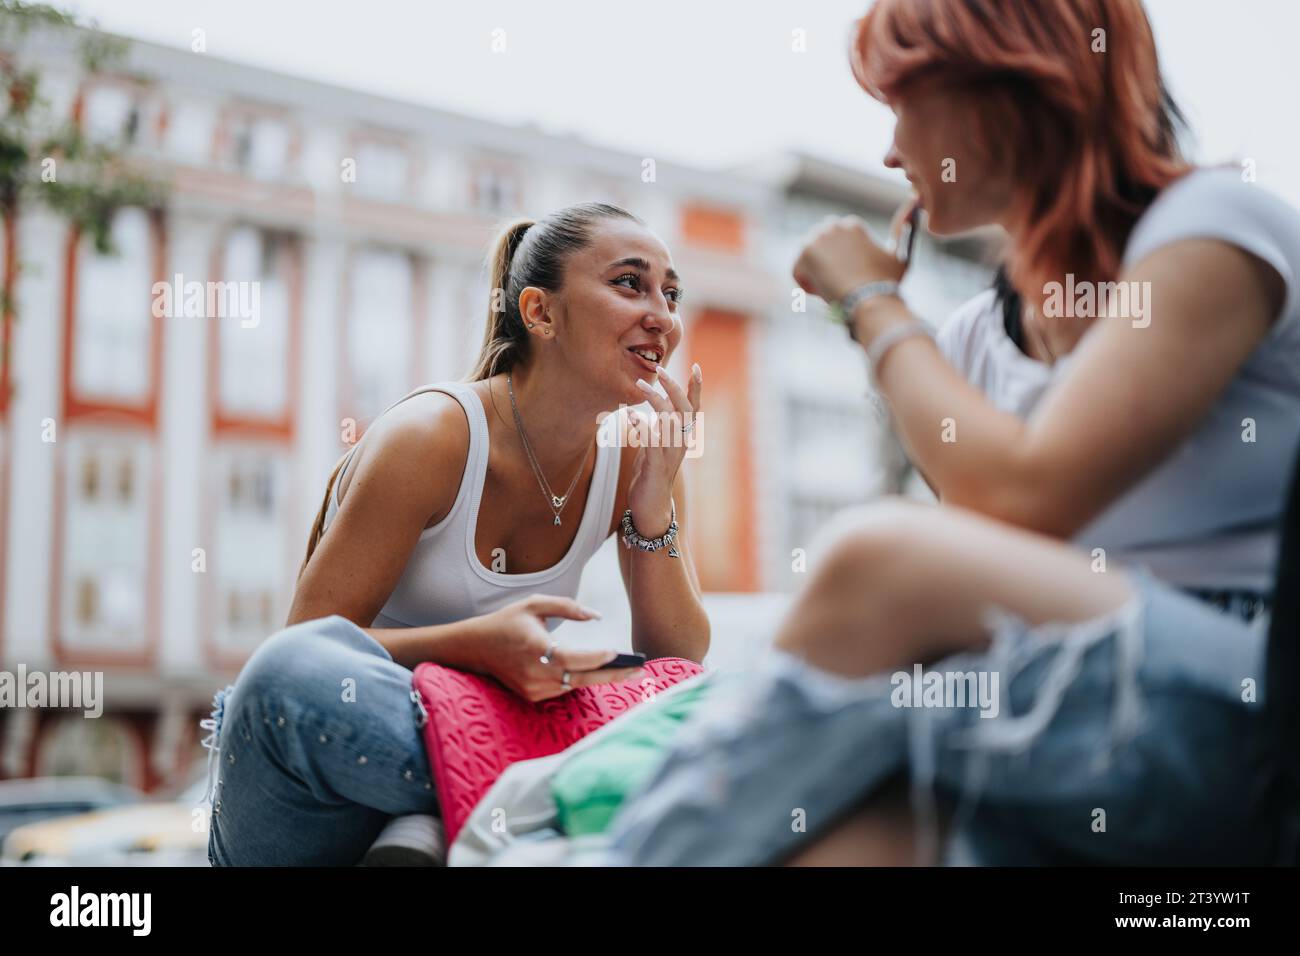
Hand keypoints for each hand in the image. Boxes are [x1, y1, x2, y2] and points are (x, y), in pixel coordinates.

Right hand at [466, 595, 643, 701]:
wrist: (475, 648)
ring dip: (600, 678)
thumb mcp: (535, 604)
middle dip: (613, 675)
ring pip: (576, 685)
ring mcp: (533, 688)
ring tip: (628, 671)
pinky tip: (601, 673)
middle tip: (640, 670)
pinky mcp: (532, 696)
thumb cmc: (508, 622)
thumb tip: (597, 616)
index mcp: (536, 649)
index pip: (574, 659)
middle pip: (583, 678)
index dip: (598, 658)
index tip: (619, 653)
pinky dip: (580, 680)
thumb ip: (568, 607)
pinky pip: (564, 688)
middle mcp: (535, 673)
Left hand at [630, 362, 701, 535]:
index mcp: (682, 437)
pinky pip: (652, 443)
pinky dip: (643, 426)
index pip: (693, 408)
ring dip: (655, 402)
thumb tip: (650, 409)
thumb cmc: (651, 474)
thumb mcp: (656, 446)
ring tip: (640, 386)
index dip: (696, 388)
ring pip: (669, 422)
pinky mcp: (657, 467)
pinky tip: (632, 415)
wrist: (650, 507)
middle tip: (660, 370)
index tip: (697, 367)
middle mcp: (681, 444)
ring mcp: (670, 455)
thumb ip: (657, 428)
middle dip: (674, 388)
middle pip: (684, 410)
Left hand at [793, 201, 916, 303]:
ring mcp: (816, 239)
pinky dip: (808, 286)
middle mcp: (832, 226)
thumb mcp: (900, 255)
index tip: (852, 279)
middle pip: (820, 250)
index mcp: (853, 225)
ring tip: (834, 289)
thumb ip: (903, 230)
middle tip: (839, 285)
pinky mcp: (804, 255)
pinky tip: (824, 291)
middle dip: (825, 267)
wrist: (870, 299)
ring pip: (808, 262)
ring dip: (817, 276)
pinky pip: (798, 272)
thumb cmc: (887, 282)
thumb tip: (913, 201)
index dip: (842, 265)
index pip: (836, 245)